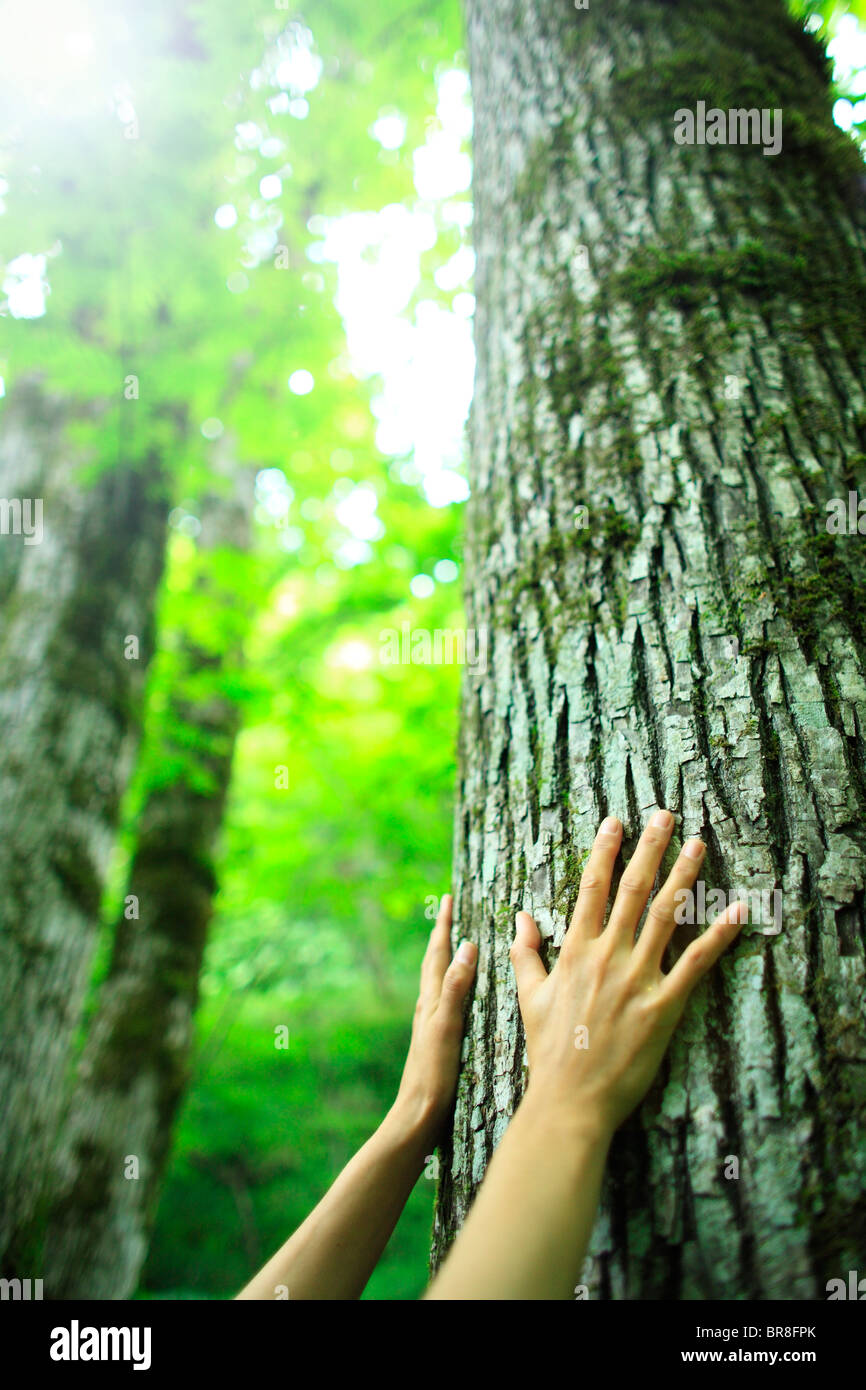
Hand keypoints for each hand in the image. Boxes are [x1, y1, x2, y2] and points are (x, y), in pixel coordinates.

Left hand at [390, 894, 476, 1143]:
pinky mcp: (437, 1040)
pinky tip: (458, 998)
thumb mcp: (447, 1026)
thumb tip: (467, 947)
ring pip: (439, 981)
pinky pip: (446, 1001)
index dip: (444, 925)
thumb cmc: (432, 1073)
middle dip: (443, 936)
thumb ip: (455, 987)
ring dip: (447, 960)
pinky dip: (453, 986)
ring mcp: (430, 1024)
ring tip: (457, 946)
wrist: (416, 1116)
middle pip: (435, 962)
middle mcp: (427, 1007)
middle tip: (451, 912)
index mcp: (429, 1000)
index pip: (438, 953)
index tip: (448, 898)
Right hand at [511, 810, 745, 1139]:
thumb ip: (525, 953)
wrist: (569, 1100)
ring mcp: (637, 979)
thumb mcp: (529, 996)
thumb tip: (522, 917)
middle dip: (650, 849)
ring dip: (685, 876)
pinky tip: (737, 912)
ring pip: (666, 916)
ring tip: (698, 844)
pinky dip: (718, 936)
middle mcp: (608, 956)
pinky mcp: (664, 1007)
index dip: (605, 851)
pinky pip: (696, 964)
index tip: (616, 822)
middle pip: (633, 890)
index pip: (591, 888)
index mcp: (575, 951)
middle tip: (665, 816)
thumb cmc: (549, 1051)